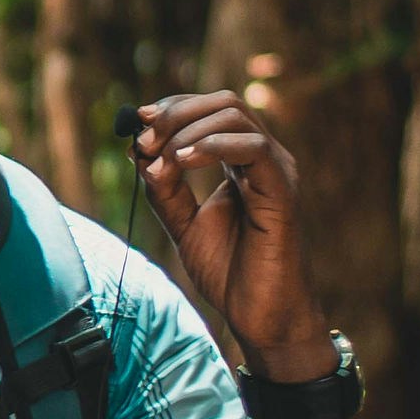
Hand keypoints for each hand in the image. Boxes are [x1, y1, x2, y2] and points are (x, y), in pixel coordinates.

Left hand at [129, 90, 335, 379]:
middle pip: (225, 102)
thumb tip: (141, 152)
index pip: (210, 109)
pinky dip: (212, 146)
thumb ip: (163, 189)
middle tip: (144, 138)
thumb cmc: (229, 270)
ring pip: (236, 116)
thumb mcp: (182, 223)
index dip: (171, 108)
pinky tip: (182, 161)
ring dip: (187, 129)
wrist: (260, 316)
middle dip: (176, 111)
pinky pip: (254, 149)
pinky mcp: (283, 193)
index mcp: (242, 162)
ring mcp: (277, 172)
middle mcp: (264, 159)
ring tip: (161, 158)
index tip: (136, 124)